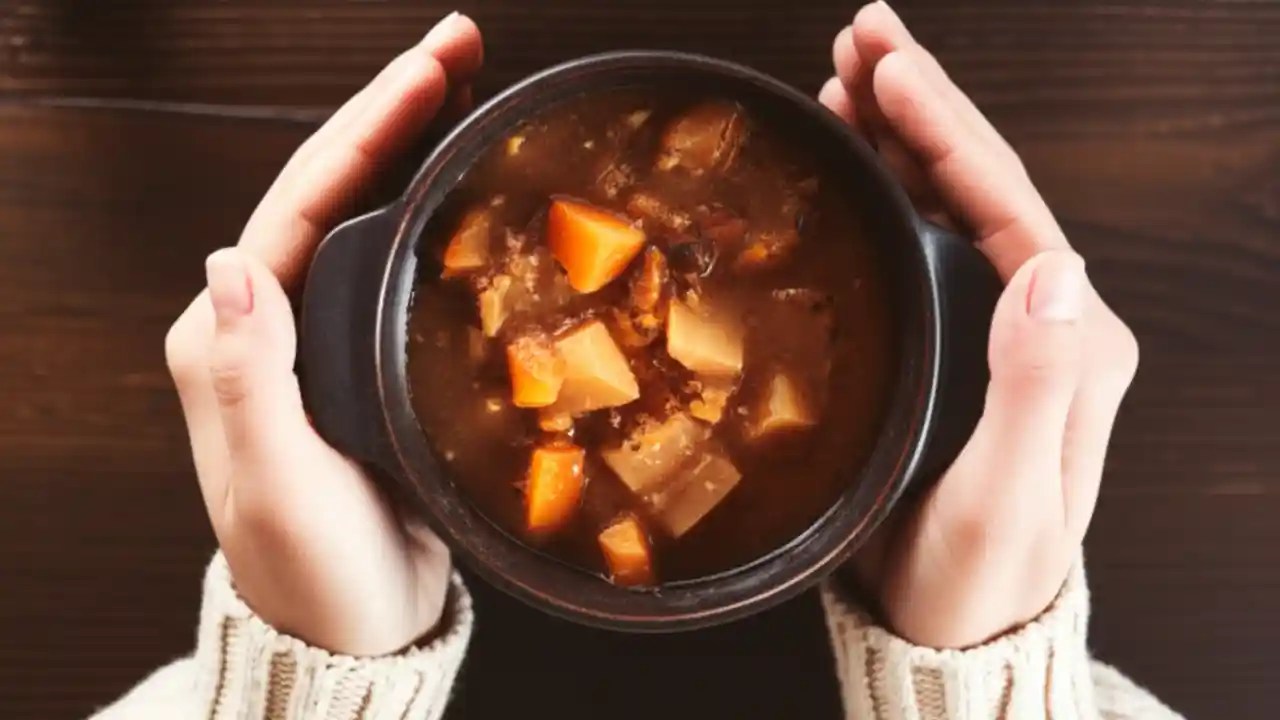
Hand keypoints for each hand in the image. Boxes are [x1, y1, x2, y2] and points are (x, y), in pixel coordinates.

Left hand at [163, 13, 482, 655]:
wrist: (354, 631)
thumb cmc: (315, 574)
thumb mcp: (276, 489)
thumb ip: (249, 382)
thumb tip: (234, 260)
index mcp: (234, 336)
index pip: (304, 199)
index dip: (371, 125)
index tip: (434, 67)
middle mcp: (268, 324)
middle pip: (335, 188)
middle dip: (397, 110)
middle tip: (465, 50)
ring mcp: (318, 339)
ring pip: (371, 217)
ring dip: (419, 149)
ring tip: (477, 95)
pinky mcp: (363, 361)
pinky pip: (402, 266)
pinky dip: (439, 215)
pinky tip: (479, 191)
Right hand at [819, 2, 1138, 648]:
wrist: (953, 628)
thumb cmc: (973, 578)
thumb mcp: (1008, 497)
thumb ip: (1036, 386)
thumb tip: (1050, 265)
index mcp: (1071, 343)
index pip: (1009, 205)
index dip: (947, 128)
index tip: (890, 67)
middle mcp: (1043, 322)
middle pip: (983, 183)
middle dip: (922, 102)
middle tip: (862, 35)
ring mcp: (1000, 330)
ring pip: (951, 202)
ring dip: (902, 131)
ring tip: (849, 76)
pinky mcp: (957, 345)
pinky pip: (925, 243)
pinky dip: (887, 187)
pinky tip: (853, 158)